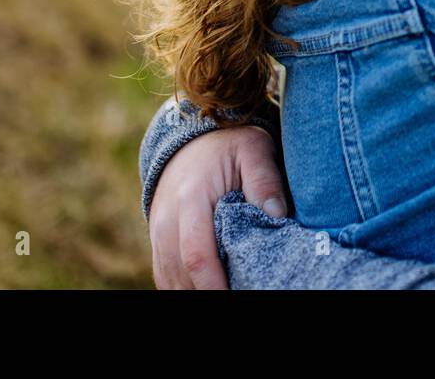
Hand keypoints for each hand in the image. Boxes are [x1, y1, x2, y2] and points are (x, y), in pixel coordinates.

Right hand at [148, 126, 286, 289]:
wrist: (193, 141)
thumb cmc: (230, 146)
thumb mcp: (253, 151)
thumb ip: (264, 180)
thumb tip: (277, 215)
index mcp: (191, 198)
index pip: (197, 254)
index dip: (215, 284)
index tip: (238, 294)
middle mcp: (167, 219)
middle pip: (182, 274)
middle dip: (207, 291)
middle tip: (242, 291)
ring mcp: (158, 232)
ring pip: (170, 279)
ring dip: (195, 291)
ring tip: (230, 290)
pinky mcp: (158, 241)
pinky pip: (165, 275)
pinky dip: (184, 287)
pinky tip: (209, 288)